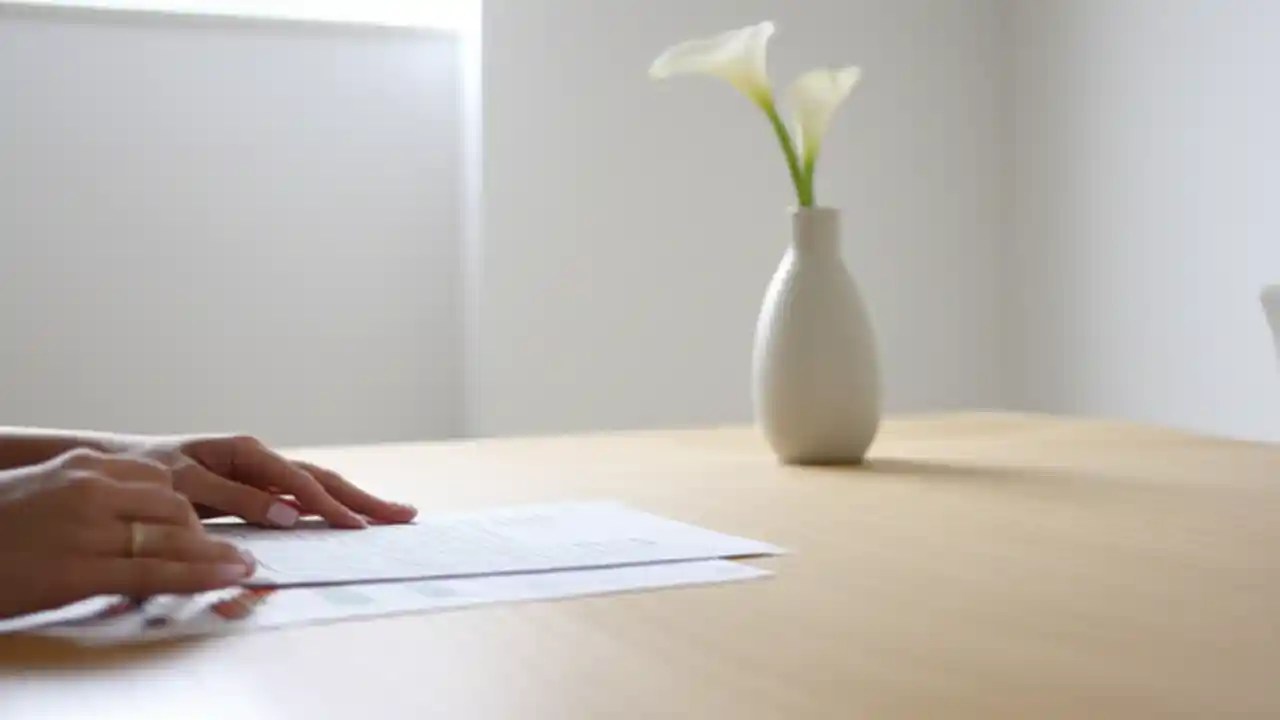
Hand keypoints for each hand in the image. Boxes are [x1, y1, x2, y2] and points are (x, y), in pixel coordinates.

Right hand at [0, 449, 254, 618]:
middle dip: (206, 531)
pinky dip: (202, 574)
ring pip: (174, 534)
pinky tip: (230, 576)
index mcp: (83, 466)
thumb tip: (133, 517)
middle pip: (175, 503)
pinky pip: (157, 570)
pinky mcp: (82, 569)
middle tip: (231, 550)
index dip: (188, 508)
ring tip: (245, 567)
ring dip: (215, 553)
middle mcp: (92, 488)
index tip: (209, 525)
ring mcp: (88, 528)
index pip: (158, 480)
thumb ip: (90, 498)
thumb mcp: (42, 494)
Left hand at [123, 435, 416, 529]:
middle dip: (364, 499)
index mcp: (246, 452)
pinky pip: (299, 499)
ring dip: (354, 502)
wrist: (115, 469)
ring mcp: (259, 475)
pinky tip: (350, 518)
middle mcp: (259, 461)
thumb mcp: (183, 482)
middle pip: (322, 480)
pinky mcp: (253, 491)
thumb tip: (289, 514)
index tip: (362, 526)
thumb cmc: (143, 472)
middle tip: (405, 514)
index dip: (334, 505)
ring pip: (316, 488)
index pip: (302, 482)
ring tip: (390, 514)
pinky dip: (329, 508)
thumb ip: (235, 496)